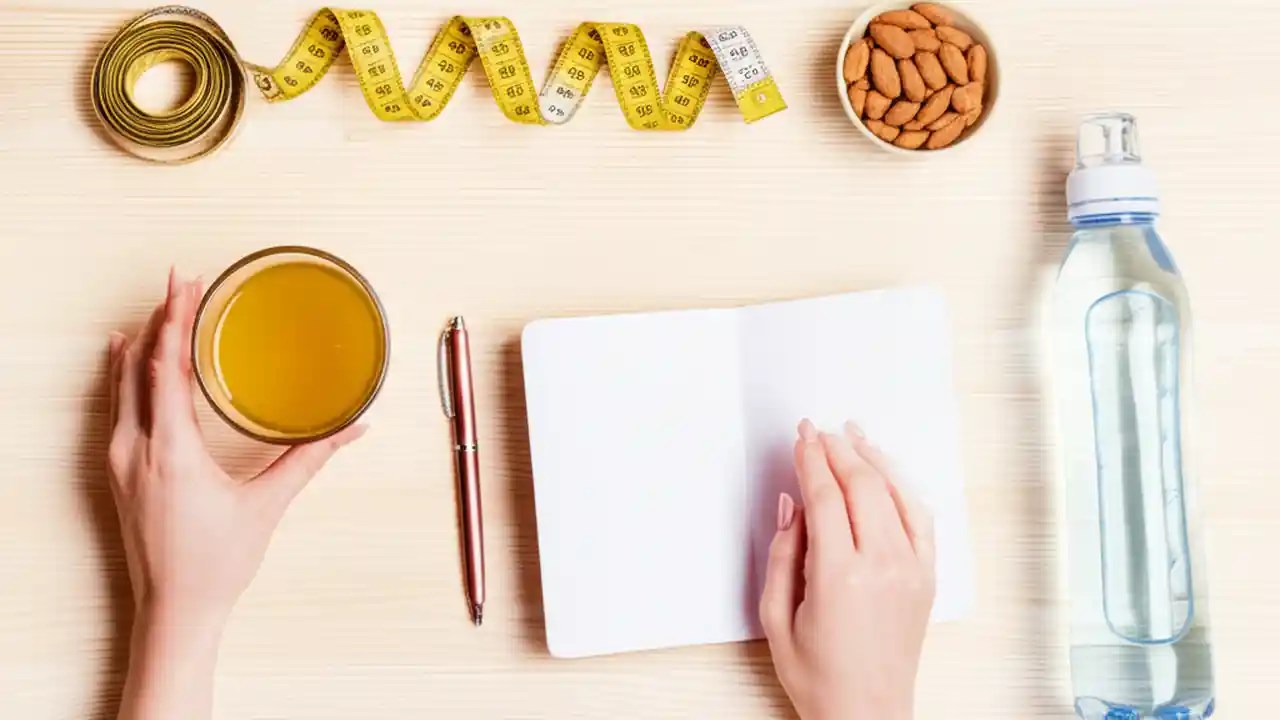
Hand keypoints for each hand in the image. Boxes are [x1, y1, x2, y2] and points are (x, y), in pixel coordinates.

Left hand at [106, 269, 365, 719]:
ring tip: (159, 308)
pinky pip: (115, 406)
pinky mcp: (118, 472)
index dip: (176, 320)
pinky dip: (124, 374)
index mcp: (171, 450)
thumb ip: (309, 459)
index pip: (167, 367)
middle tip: (180, 281)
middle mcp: (137, 449)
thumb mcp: (267, 505)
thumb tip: (353, 429)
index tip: (186, 284)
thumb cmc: (216, 563)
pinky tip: (128, 358)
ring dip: (142, 342)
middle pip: (140, 365)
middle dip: (161, 318)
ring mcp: (121, 460)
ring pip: (121, 383)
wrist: (174, 611)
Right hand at [760, 420, 935, 719]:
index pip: (826, 496)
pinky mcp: (927, 578)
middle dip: (838, 450)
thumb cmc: (818, 675)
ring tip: (853, 435)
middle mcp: (882, 567)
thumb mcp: (776, 618)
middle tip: (819, 431)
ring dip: (872, 459)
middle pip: (862, 485)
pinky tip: (886, 473)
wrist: (866, 714)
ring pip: (895, 493)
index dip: (811, 459)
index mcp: (839, 576)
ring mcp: (911, 570)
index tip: (801, 436)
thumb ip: (782, 555)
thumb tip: (792, 504)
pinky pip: (920, 518)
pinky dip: (903, 488)